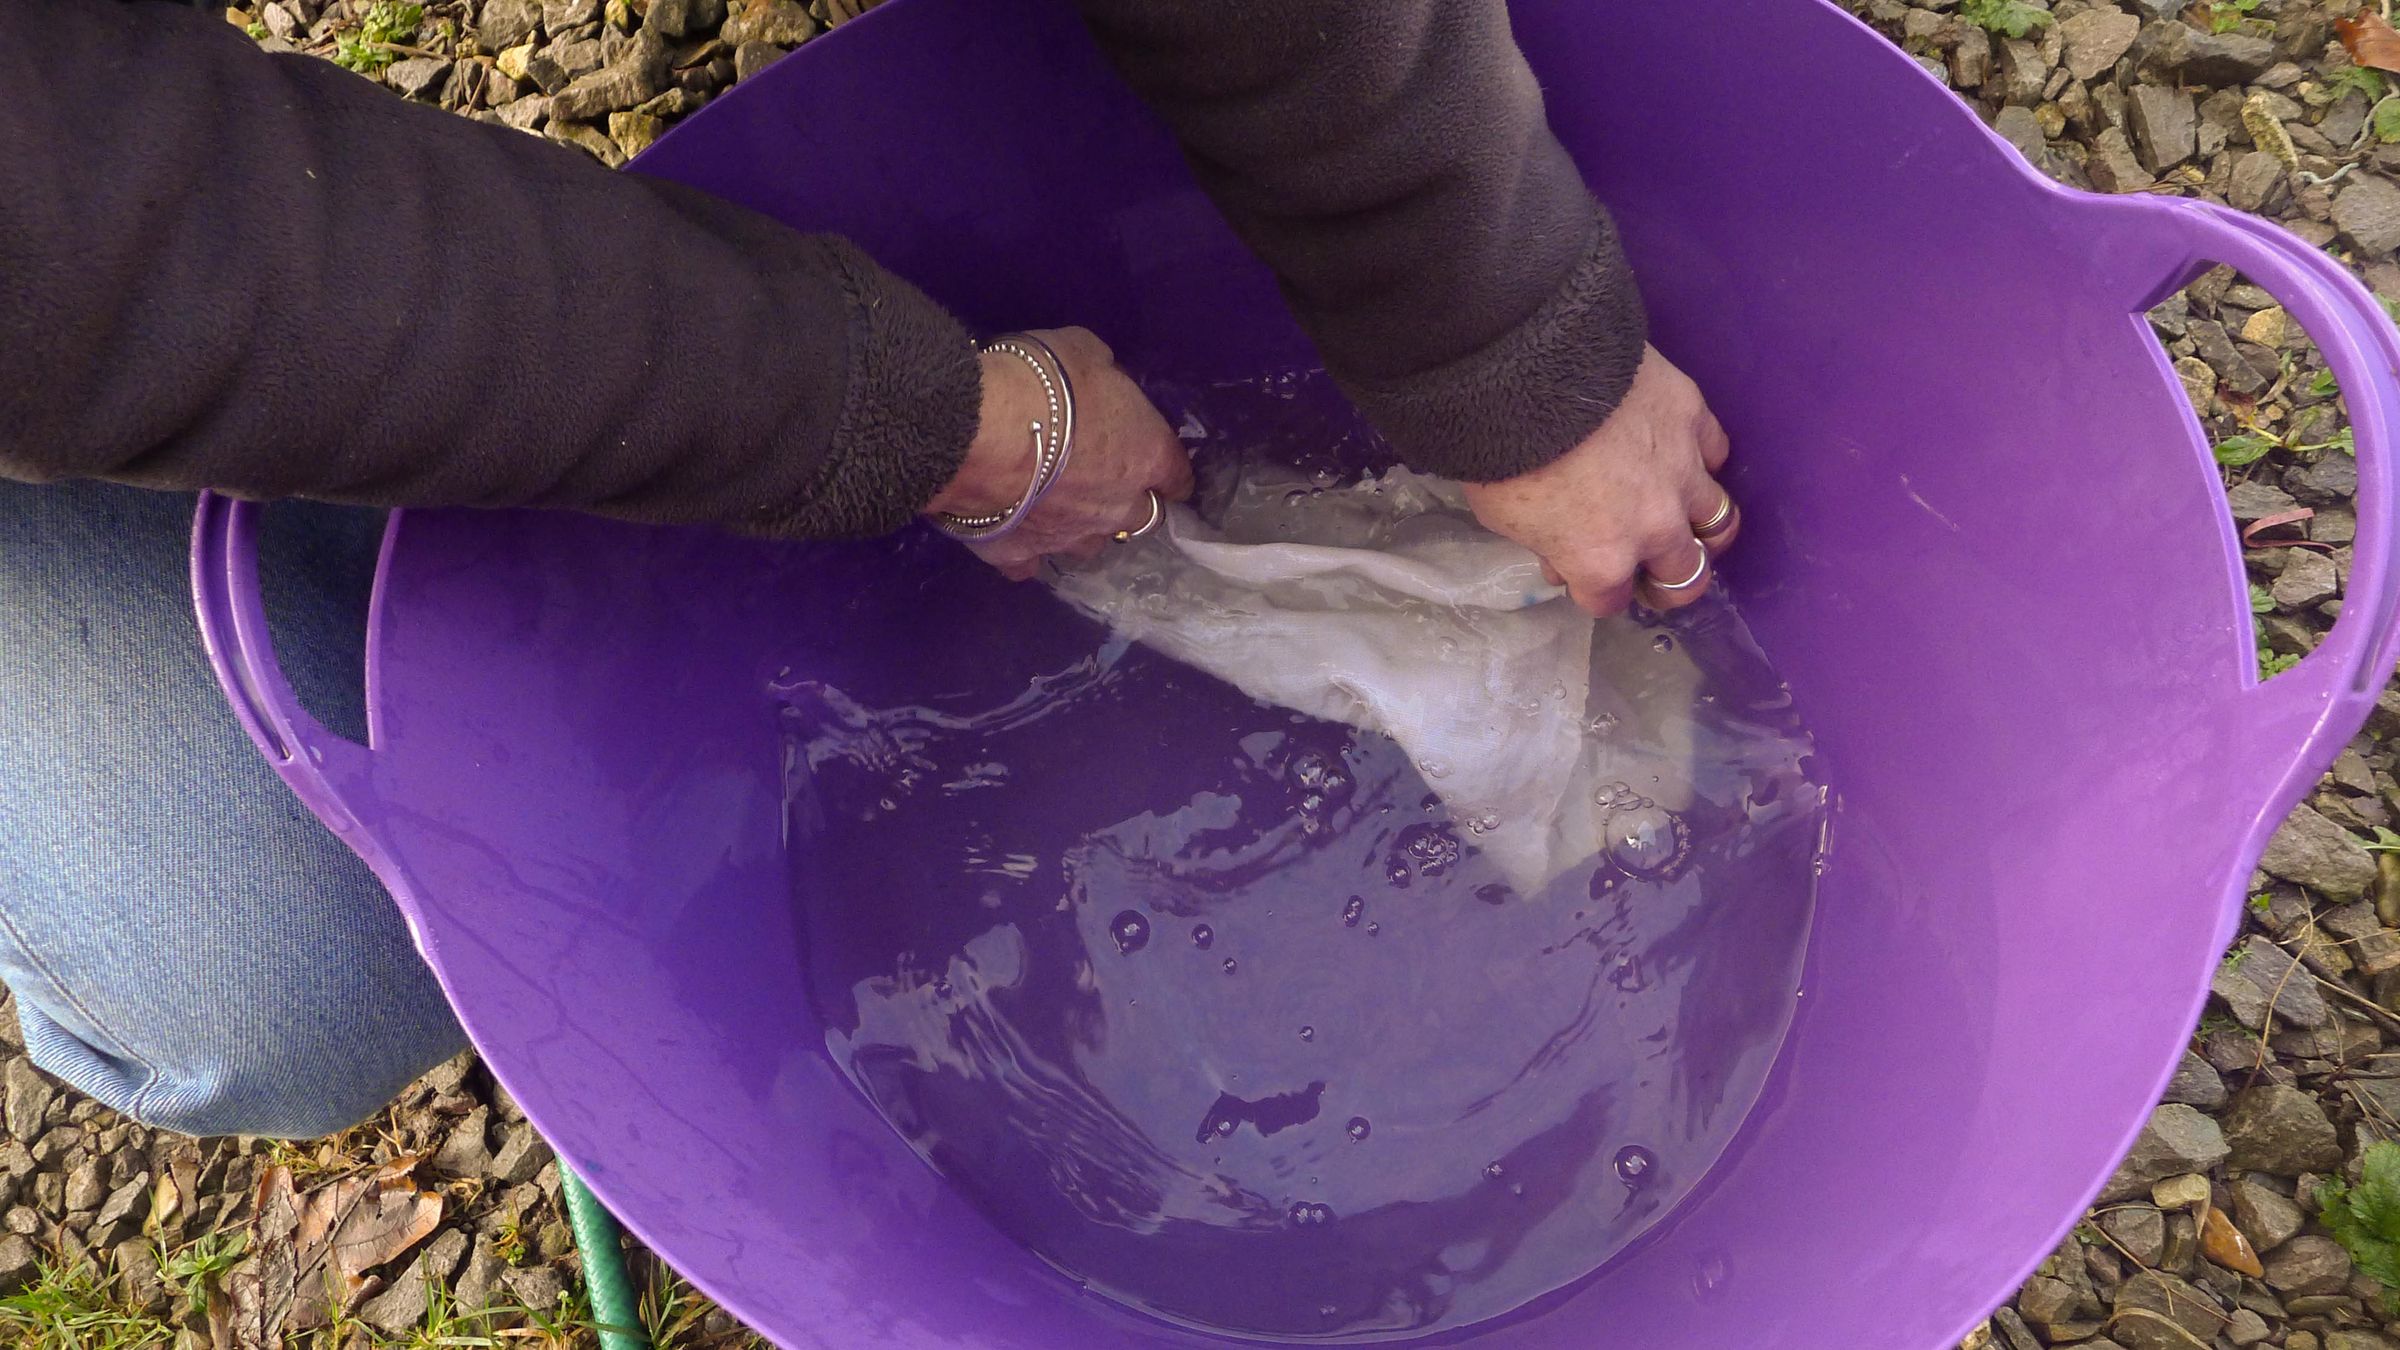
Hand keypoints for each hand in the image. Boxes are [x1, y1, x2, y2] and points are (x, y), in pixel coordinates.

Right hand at [924, 327, 1192, 580]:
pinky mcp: (1022, 555)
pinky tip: (1015, 537)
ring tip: (1059, 509)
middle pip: (1143, 518)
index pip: (1177, 475)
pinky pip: (1030, 564)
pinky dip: (1027, 552)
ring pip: (1091, 546)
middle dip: (1130, 504)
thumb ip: (1103, 375)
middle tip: (1105, 483)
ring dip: (1083, 529)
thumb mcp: (1085, 352)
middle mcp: (1118, 507)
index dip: (1168, 470)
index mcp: (1146, 457)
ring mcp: (1071, 538)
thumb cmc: (1042, 383)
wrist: (976, 432)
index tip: (1159, 466)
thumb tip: (1102, 382)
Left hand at [1460, 346, 1738, 616]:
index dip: (1596, 594)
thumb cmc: (1500, 451)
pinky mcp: (1693, 418)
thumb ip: (1544, 544)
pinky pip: (1716, 453)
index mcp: (1601, 560)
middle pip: (1686, 577)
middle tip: (1653, 570)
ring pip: (1720, 521)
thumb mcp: (1504, 518)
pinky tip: (1683, 458)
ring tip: (1687, 525)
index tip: (1586, 580)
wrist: (1528, 371)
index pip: (1609, 602)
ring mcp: (1682, 472)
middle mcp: (1654, 527)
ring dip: (1703, 530)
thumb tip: (1562, 557)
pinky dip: (1702, 461)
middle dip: (1668, 582)